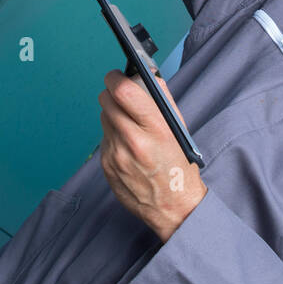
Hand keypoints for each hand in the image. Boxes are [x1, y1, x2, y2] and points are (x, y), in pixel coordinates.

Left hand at [98, 68, 206, 241]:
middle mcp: (133, 142)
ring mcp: (117, 155)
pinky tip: (127, 145)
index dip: (116, 78)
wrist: (173, 208)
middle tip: (121, 96)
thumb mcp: (178, 131)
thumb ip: (163, 101)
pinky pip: (104, 138)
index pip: (124, 92)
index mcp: (156, 130)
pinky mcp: (107, 166)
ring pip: (104, 118)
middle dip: (112, 94)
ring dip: (113, 115)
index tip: (116, 76)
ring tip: (130, 125)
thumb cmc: (179, 168)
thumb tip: (149, 75)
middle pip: (107, 101)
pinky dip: (113, 135)